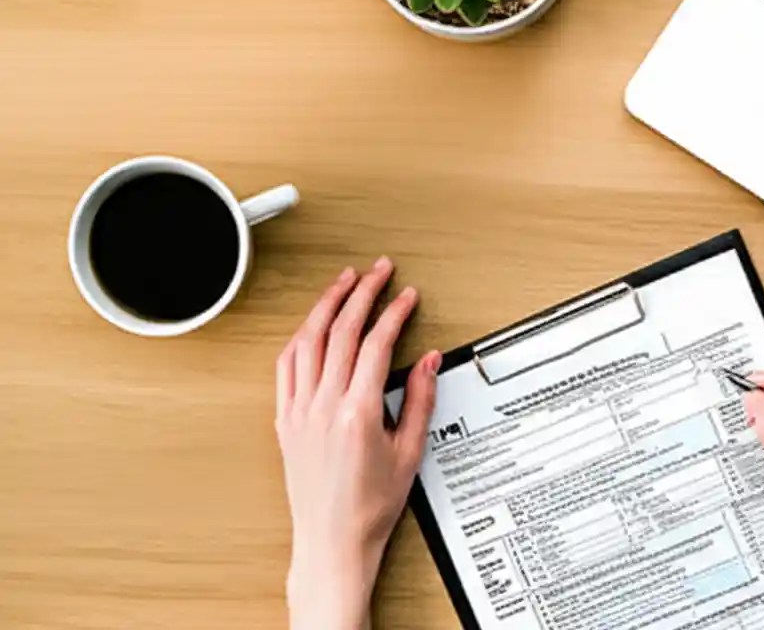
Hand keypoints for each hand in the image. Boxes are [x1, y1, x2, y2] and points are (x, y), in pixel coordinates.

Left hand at [275, 257, 441, 629]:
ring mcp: (298, 412)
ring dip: (326, 306)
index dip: (394, 313)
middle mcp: (322, 407)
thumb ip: (420, 400)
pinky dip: (300, 338)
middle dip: (362, 293)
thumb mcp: (410, 453)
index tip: (406, 296)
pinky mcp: (284, 421)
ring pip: (308, 341)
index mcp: (357, 414)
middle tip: (378, 271)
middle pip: (340, 331)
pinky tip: (311, 325)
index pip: (376, 345)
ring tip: (343, 283)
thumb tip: (428, 361)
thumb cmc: (370, 507)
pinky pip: (286, 366)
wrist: (332, 542)